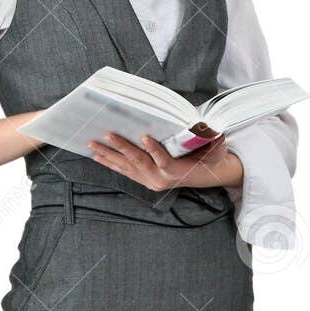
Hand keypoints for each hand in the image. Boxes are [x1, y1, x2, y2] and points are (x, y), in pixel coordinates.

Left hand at [86, 131, 243, 191]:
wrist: (205, 175)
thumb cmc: (209, 158)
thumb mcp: (216, 149)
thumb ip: (215, 142)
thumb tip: (215, 130)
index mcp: (177, 171)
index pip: (164, 160)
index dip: (154, 150)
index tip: (145, 137)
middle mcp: (160, 179)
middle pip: (139, 162)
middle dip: (122, 148)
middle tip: (108, 134)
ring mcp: (149, 180)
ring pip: (127, 167)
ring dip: (109, 155)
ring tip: (93, 144)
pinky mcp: (143, 180)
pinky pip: (124, 171)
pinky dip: (110, 162)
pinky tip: (98, 155)